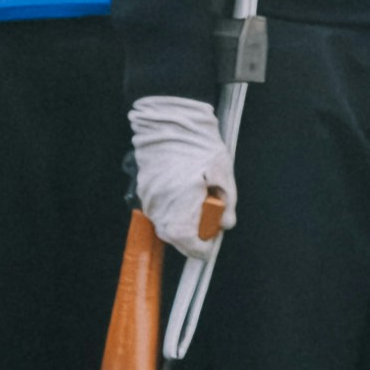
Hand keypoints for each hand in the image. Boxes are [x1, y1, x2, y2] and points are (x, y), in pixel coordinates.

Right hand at [127, 93, 230, 254]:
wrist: (170, 120)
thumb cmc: (197, 146)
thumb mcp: (223, 175)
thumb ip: (227, 205)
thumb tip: (225, 223)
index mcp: (179, 216)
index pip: (193, 248)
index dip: (208, 245)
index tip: (215, 235)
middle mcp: (159, 213)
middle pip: (178, 238)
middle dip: (195, 231)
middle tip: (209, 211)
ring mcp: (148, 201)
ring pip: (167, 222)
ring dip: (183, 216)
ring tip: (196, 194)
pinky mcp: (143, 189)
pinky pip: (160, 207)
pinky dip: (172, 204)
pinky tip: (183, 186)